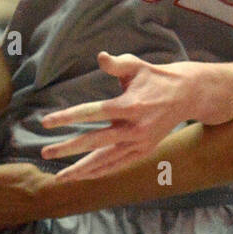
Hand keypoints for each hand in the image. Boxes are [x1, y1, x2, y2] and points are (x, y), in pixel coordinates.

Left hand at [39, 51, 214, 181]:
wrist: (187, 95)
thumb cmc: (155, 77)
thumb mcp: (137, 66)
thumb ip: (116, 64)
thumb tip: (100, 57)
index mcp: (130, 105)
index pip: (92, 113)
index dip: (68, 117)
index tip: (46, 122)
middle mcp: (134, 128)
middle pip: (95, 142)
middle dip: (68, 148)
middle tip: (45, 152)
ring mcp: (140, 143)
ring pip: (106, 161)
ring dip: (82, 169)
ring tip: (60, 176)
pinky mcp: (144, 151)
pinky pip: (118, 165)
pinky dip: (100, 172)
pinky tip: (83, 176)